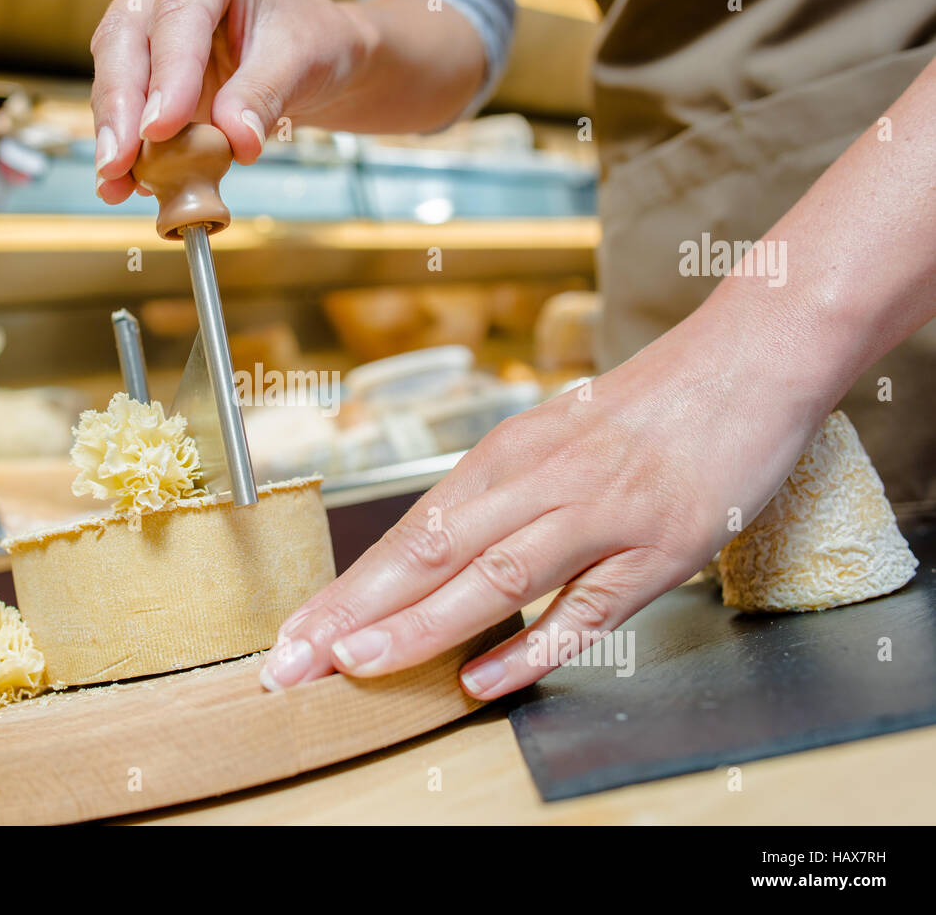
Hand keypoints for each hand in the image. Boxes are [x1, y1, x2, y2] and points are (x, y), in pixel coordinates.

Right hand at [89, 0, 376, 202]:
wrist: (306, 61)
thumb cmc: (308, 41)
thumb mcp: (300, 61)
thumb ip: (264, 94)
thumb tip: (235, 140)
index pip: (179, 17)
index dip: (168, 75)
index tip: (161, 128)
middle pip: (125, 43)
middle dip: (121, 108)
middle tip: (120, 161)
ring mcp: (144, 31)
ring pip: (114, 78)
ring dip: (113, 135)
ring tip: (116, 182)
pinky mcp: (140, 76)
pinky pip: (122, 111)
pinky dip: (124, 151)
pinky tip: (124, 185)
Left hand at [258, 293, 834, 697]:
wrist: (747, 360)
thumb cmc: (642, 410)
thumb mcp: (551, 441)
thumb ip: (496, 500)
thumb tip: (430, 561)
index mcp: (504, 458)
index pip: (407, 534)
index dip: (345, 590)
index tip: (294, 635)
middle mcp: (538, 482)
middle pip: (430, 553)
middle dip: (353, 611)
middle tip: (293, 661)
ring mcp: (597, 514)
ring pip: (494, 575)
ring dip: (420, 623)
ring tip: (358, 664)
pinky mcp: (658, 547)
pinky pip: (586, 607)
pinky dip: (531, 646)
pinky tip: (482, 680)